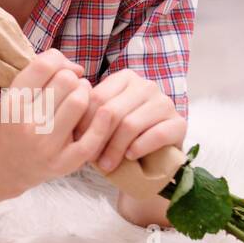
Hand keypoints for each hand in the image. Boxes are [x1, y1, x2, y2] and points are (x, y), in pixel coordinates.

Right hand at [0, 48, 108, 194]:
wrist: (3, 167)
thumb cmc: (13, 125)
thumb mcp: (13, 96)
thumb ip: (39, 76)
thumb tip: (77, 68)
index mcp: (13, 102)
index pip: (44, 66)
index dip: (59, 60)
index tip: (62, 69)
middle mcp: (27, 122)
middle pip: (65, 80)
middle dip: (72, 78)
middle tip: (70, 88)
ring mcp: (46, 144)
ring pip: (79, 102)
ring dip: (85, 95)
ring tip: (80, 100)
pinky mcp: (63, 163)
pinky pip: (91, 138)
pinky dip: (102, 122)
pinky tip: (103, 113)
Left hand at [71, 68, 185, 171]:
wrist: (153, 157)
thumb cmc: (121, 135)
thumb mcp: (102, 120)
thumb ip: (88, 112)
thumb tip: (63, 116)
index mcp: (125, 78)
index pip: (97, 97)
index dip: (84, 121)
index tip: (76, 140)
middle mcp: (146, 85)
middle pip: (112, 111)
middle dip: (98, 137)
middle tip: (90, 158)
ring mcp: (164, 102)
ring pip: (131, 124)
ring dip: (115, 148)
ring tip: (106, 164)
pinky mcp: (180, 123)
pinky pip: (156, 135)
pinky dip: (139, 148)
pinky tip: (129, 157)